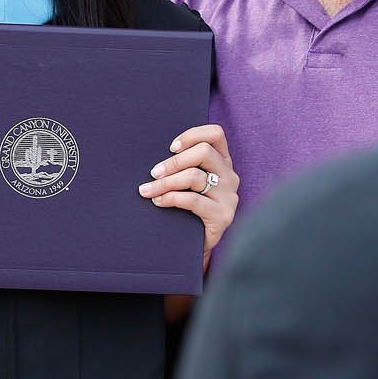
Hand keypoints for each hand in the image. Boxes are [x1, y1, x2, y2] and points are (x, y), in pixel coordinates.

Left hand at [139, 124, 239, 271]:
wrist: (196, 244)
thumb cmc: (187, 208)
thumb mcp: (188, 182)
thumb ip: (182, 166)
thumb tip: (155, 157)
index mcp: (223, 162)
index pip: (216, 134)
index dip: (192, 135)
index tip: (170, 147)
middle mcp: (229, 176)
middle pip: (204, 152)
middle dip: (174, 161)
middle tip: (153, 172)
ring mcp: (228, 196)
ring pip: (195, 177)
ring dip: (166, 182)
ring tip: (147, 190)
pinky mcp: (223, 216)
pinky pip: (193, 201)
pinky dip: (171, 198)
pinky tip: (158, 201)